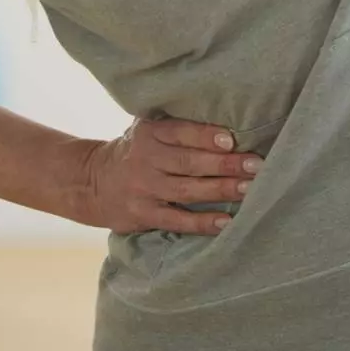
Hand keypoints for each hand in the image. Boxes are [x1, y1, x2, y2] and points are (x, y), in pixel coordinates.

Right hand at [79, 118, 263, 235]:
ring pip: (186, 190)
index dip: (206, 136)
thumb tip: (229, 129)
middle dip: (225, 164)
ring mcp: (144, 188)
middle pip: (189, 162)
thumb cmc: (137, 152)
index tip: (232, 140)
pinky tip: (225, 222)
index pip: (180, 131)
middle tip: (256, 165)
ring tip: (249, 189)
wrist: (93, 182)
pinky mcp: (143, 214)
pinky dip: (202, 222)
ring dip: (220, 190)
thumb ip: (179, 128)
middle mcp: (145, 158)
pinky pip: (177, 219)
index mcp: (149, 132)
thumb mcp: (148, 131)